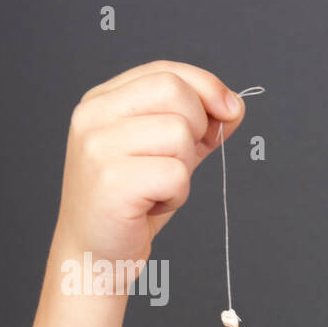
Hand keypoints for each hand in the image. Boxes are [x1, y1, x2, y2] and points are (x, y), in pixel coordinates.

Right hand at [53, 60, 245, 274]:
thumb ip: (198, 127)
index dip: (206, 87)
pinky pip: (177, 174)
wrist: (94, 254)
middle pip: (175, 93)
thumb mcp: (166, 154)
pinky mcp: (112, 181)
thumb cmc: (131, 203)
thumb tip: (234, 105)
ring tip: (157, 188)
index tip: (230, 110)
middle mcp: (93, 116)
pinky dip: (177, 195)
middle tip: (176, 162)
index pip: (165, 72)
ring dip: (184, 170)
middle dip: (197, 129)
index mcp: (102, 101)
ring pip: (179, 134)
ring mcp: (98, 147)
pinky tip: (152, 205)